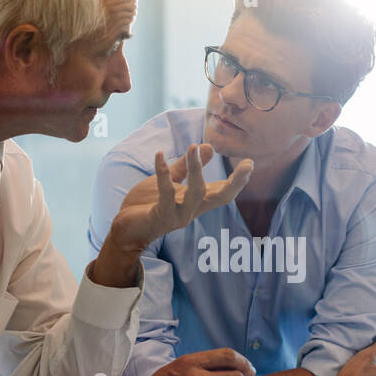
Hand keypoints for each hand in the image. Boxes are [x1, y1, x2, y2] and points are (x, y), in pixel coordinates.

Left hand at [109, 143, 253, 253]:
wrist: (125, 228)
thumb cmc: (148, 204)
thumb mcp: (170, 181)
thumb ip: (187, 167)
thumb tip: (208, 147)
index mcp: (197, 201)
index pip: (224, 192)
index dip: (239, 180)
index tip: (250, 163)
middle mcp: (192, 210)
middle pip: (221, 198)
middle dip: (236, 182)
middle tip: (247, 165)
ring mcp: (179, 215)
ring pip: (196, 192)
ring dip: (196, 169)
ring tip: (193, 147)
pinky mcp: (161, 216)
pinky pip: (166, 193)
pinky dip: (163, 172)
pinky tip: (159, 155)